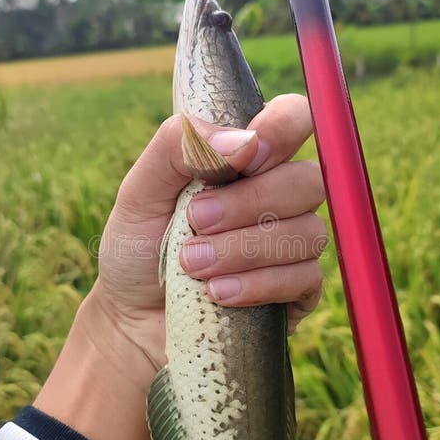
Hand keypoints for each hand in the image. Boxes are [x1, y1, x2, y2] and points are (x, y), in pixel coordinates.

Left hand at [35, 94, 326, 439]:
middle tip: (195, 220)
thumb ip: (177, 148)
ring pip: (307, 233)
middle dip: (250, 203)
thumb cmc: (139, 247)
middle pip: (307, 181)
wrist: (132, 319)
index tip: (246, 155)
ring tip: (192, 265)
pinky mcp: (297, 291)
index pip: (292, 120)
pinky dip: (258, 285)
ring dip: (245, 248)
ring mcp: (292, 244)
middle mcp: (278, 196)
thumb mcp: (139, 191)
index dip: (283, 128)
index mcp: (245, 159)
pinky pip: (304, 279)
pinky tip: (218, 295)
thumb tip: (241, 138)